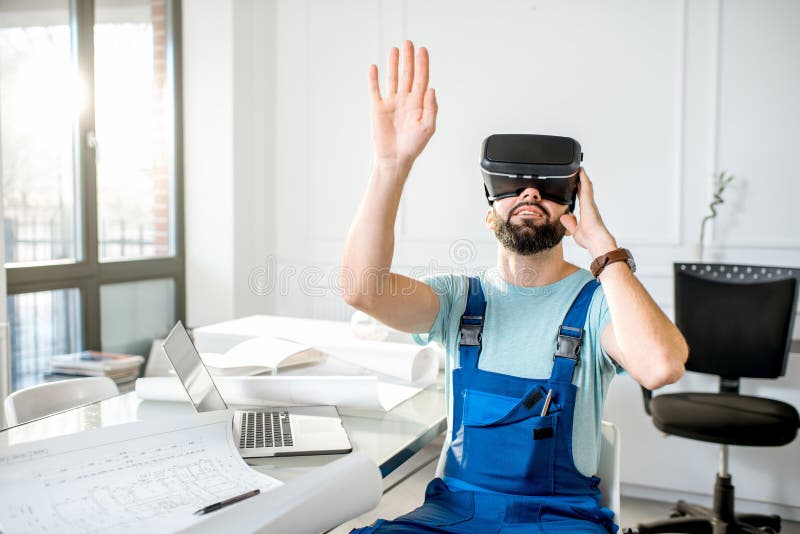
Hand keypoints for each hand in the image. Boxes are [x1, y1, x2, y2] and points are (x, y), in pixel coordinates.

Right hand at [368, 40, 437, 169]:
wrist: (395, 158)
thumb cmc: (413, 146)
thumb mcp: (428, 128)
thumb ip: (431, 108)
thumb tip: (431, 89)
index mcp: (418, 104)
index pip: (421, 79)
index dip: (422, 64)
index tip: (422, 50)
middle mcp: (405, 100)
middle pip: (407, 74)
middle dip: (408, 59)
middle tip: (408, 43)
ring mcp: (391, 103)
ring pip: (393, 78)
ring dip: (393, 64)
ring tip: (394, 49)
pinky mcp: (378, 108)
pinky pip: (375, 90)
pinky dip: (374, 79)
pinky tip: (375, 67)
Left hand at [559, 168, 617, 256]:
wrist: (596, 241)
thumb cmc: (590, 239)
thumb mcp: (575, 231)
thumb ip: (570, 224)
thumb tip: (565, 217)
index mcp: (586, 213)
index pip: (581, 198)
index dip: (578, 190)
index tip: (576, 183)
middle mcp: (589, 207)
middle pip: (584, 190)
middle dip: (581, 181)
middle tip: (578, 171)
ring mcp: (590, 204)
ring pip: (586, 186)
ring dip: (583, 177)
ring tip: (579, 168)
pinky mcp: (589, 203)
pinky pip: (586, 188)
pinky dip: (584, 179)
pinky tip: (581, 172)